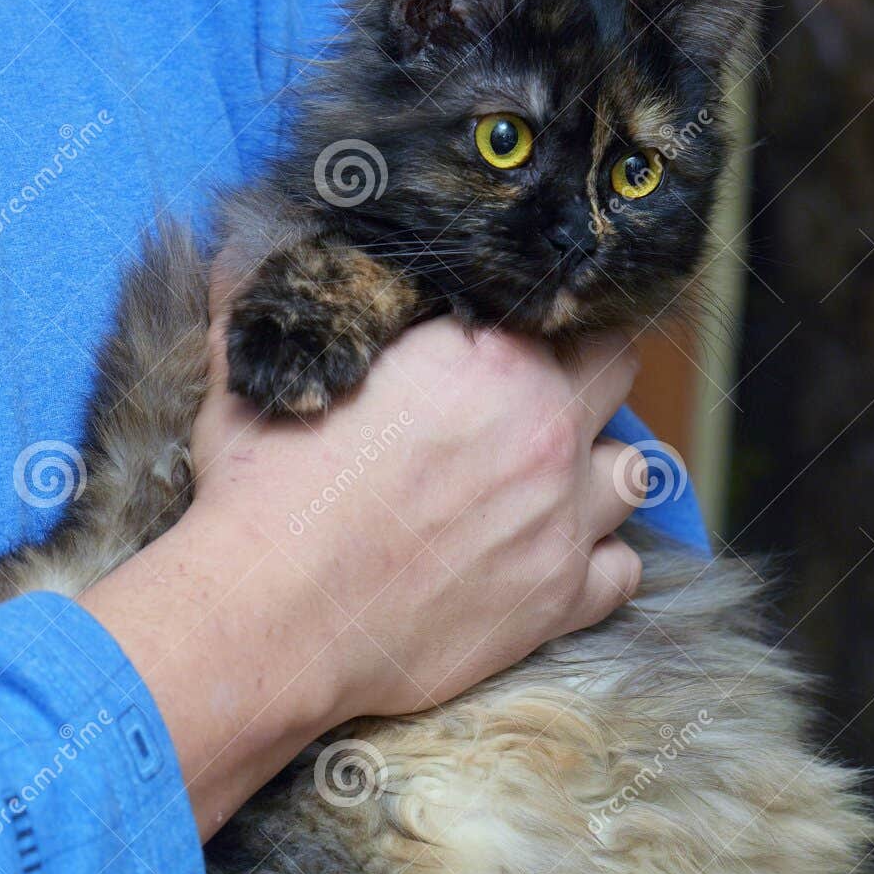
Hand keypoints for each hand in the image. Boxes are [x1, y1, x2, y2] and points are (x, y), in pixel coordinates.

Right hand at [81, 265, 645, 835]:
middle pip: (615, 369)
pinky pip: (622, 572)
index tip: (511, 335)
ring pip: (633, 471)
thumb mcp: (254, 380)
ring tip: (558, 482)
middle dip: (585, 375)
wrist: (270, 620)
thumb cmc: (261, 498)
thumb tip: (240, 253)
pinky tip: (560, 559)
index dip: (536, 316)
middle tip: (538, 399)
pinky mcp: (556, 599)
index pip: (556, 303)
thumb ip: (262, 305)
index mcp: (485, 358)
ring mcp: (560, 518)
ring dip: (601, 468)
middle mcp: (543, 428)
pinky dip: (600, 563)